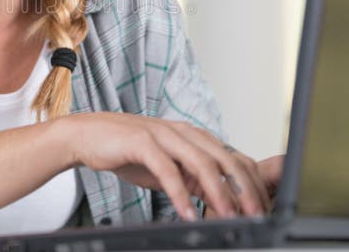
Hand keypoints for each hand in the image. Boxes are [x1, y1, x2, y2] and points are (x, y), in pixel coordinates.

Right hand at [62, 112, 273, 219]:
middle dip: (243, 189)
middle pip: (224, 159)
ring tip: (229, 216)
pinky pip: (167, 169)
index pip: (233, 158)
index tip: (261, 210)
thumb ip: (194, 181)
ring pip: (202, 161)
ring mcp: (163, 134)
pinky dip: (179, 192)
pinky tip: (186, 212)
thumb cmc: (127, 151)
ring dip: (218, 191)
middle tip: (255, 215)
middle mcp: (183, 132)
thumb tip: (222, 202)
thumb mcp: (168, 170)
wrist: (87, 136)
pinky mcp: (142, 141)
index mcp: (194, 137)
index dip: (250, 184)